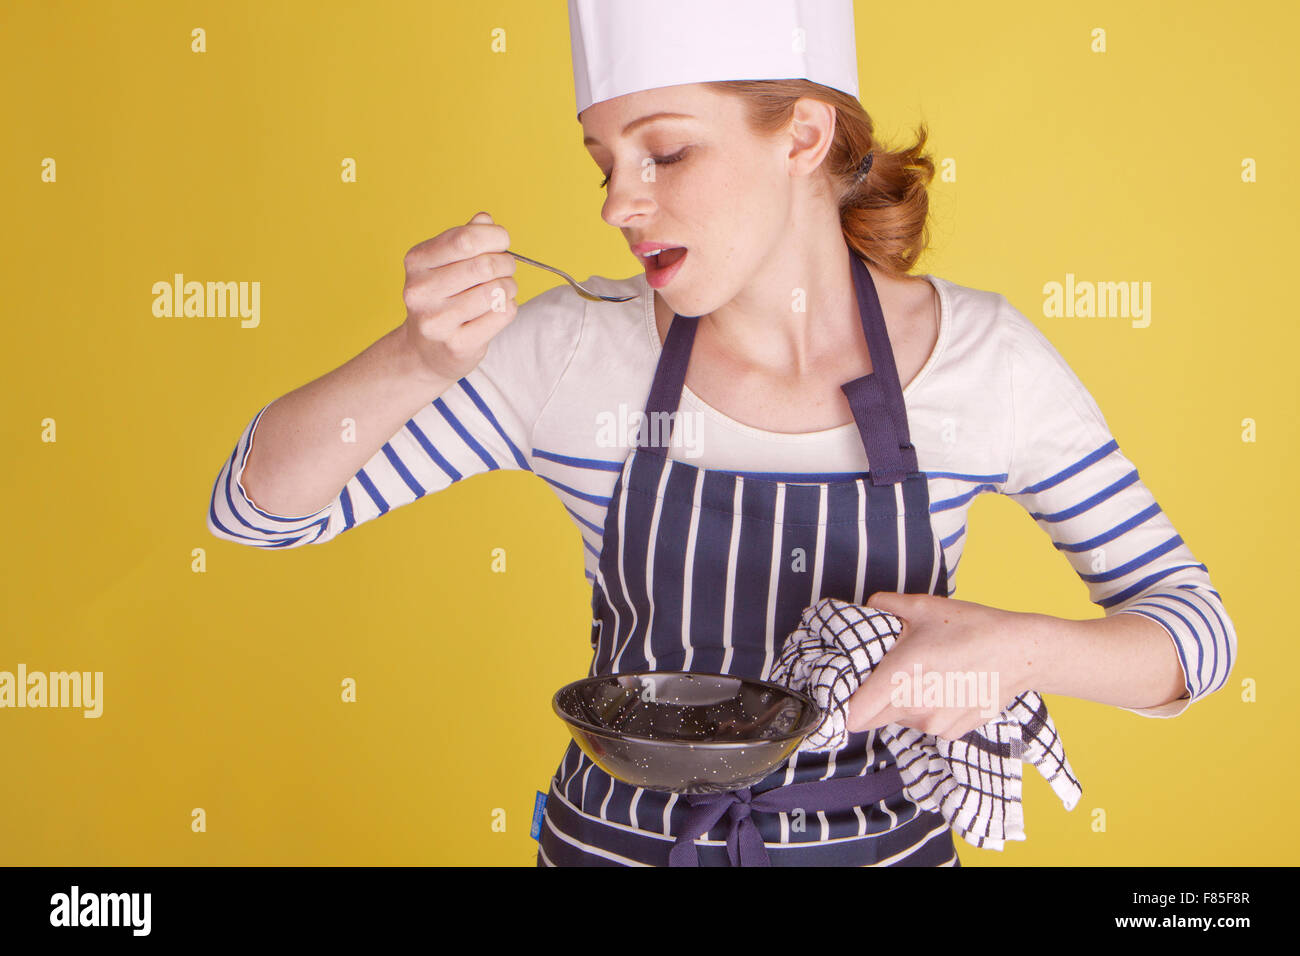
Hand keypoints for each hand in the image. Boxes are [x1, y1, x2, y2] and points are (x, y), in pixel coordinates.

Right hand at [400, 211, 519, 384]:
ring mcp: (436, 321)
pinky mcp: (456, 345)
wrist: (426, 351)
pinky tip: (495, 310)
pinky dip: (508, 308)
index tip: (502, 242)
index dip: (495, 237)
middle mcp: (420, 291)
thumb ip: (465, 238)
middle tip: (506, 269)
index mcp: (416, 262)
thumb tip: (485, 220)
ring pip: (495, 291)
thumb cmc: (443, 299)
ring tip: (501, 290)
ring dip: (509, 287)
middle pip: (484, 265)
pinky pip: (501, 315)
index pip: (465, 239)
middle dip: (506, 263)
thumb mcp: (445, 263)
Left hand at [844, 592, 1037, 740]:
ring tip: (923, 675)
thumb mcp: (923, 606)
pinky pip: (923, 725)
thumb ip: (884, 605)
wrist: (1021, 653)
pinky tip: (944, 687)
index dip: (843, 703)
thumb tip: (865, 608)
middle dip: (871, 699)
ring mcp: (935, 725)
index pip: (854, 713)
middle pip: (871, 718)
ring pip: (897, 720)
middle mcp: (915, 708)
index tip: (845, 690)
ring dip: (899, 704)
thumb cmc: (972, 627)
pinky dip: (925, 710)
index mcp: (901, 676)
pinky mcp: (952, 733)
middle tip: (887, 673)